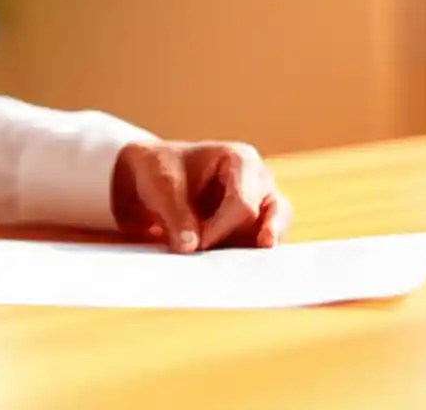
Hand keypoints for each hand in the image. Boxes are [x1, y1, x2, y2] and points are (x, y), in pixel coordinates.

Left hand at [111, 141, 291, 252]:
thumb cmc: (159, 171)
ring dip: (249, 252)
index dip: (220, 229)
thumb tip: (190, 247)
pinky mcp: (256, 225)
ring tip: (225, 267)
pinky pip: (262, 245)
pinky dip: (246, 256)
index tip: (195, 245)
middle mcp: (260, 180)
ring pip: (273, 234)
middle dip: (248, 241)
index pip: (243, 204)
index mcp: (241, 159)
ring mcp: (262, 203)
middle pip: (270, 217)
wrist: (152, 177)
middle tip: (229, 263)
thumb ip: (177, 215)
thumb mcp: (161, 185)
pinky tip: (226, 267)